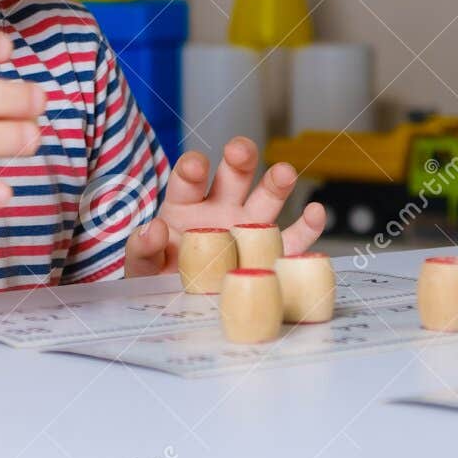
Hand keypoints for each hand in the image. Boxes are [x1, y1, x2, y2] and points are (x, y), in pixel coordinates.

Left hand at [123, 136, 325, 276]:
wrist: (183, 306)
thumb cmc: (160, 277)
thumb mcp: (142, 267)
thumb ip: (142, 250)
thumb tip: (152, 230)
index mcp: (186, 206)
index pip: (189, 180)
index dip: (192, 169)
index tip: (195, 166)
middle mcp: (221, 208)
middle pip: (233, 175)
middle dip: (239, 158)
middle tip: (240, 151)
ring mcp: (248, 227)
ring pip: (266, 197)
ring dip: (276, 181)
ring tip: (284, 172)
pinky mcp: (270, 252)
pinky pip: (293, 237)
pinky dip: (307, 225)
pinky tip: (315, 213)